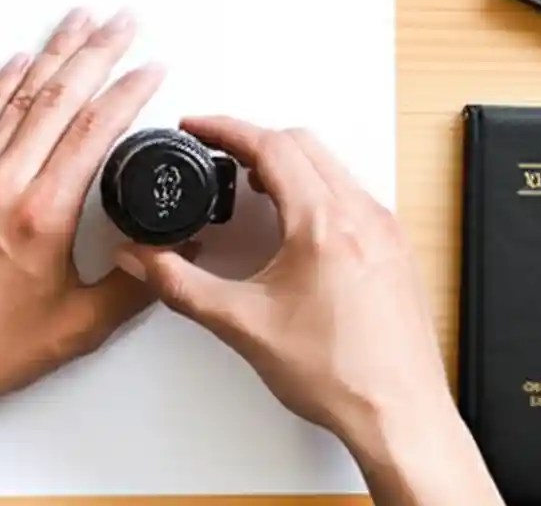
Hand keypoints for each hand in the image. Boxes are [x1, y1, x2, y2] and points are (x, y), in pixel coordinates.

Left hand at [0, 8, 163, 415]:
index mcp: (40, 216)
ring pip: (18, 98)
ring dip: (53, 53)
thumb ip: (134, 287)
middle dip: (98, 51)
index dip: (129, 91)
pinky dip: (1, 85)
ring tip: (80, 19)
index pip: (95, 131)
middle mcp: (1, 185)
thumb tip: (172, 256)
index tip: (153, 67)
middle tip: (125, 19)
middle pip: (59, 98)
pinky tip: (18, 60)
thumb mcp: (79, 327)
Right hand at [114, 116, 503, 505]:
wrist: (398, 415)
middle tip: (216, 152)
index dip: (225, 128)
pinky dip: (316, 187)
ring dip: (288, 162)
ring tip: (250, 184)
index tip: (197, 126)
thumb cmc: (340, 376)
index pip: (271, 145)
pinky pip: (352, 193)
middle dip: (253, 139)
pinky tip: (293, 220)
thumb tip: (142, 261)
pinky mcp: (393, 249)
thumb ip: (180, 286)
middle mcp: (362, 216)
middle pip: (303, 143)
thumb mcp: (242, 326)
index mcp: (324, 224)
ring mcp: (384, 230)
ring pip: (332, 165)